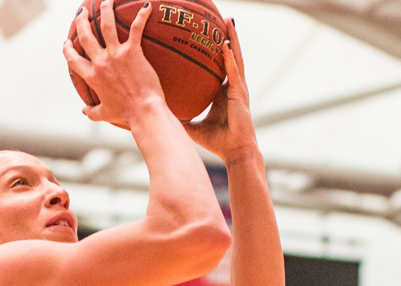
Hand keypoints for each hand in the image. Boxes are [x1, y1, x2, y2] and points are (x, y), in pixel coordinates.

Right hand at [62, 0, 166, 128]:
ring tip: (105, 1)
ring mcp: (116, 55)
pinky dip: (141, 16)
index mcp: (92, 76)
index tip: (67, 42)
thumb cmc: (126, 114)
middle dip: (81, 22)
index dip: (68, 49)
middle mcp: (101, 62)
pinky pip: (136, 29)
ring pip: (107, 26)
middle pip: (86, 36)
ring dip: (105, 10)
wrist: (144, 111)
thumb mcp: (105, 114)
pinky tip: (146, 5)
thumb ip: (92, 112)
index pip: (73, 59)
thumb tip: (84, 111)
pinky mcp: (133, 52)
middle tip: (80, 13)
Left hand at [183, 20, 257, 162]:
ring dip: (232, 38)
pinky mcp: (239, 94)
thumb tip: (161, 116)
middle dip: (226, 36)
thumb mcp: (194, 127)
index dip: (217, 50)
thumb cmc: (218, 142)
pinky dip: (230, 58)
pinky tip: (225, 44)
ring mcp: (238, 88)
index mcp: (222, 92)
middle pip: (229, 56)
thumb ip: (181, 118)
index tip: (209, 35)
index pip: (219, 66)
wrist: (234, 152)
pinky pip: (234, 72)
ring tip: (227, 21)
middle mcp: (232, 86)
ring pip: (235, 58)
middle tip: (220, 19)